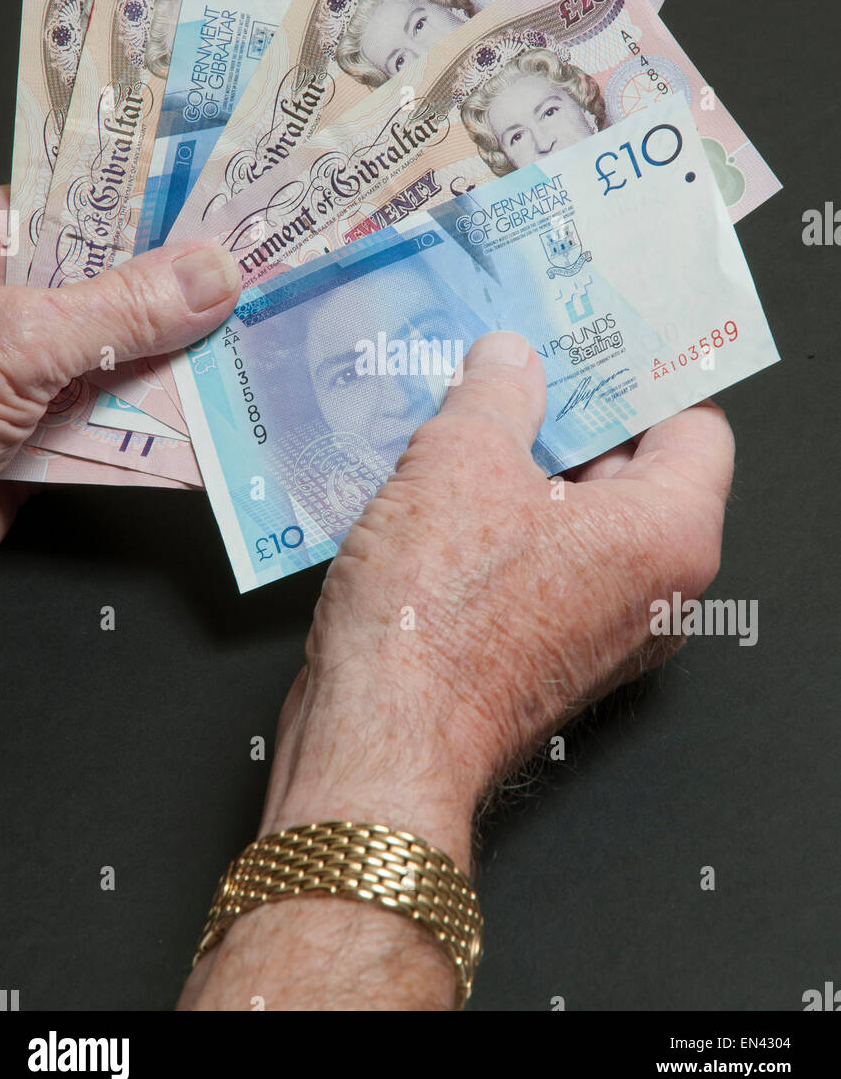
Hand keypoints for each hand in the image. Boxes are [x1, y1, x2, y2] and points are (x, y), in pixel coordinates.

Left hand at [0, 184, 240, 571]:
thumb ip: (116, 310)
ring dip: (181, 364)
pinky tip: (216, 415)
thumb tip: (206, 274)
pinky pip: (116, 427)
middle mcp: (0, 312)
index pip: (78, 207)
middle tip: (259, 275)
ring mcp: (20, 380)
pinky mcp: (39, 445)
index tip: (225, 203)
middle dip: (181, 292)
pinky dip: (164, 431)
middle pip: (108, 286)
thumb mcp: (12, 348)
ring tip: (257, 341)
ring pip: (120, 358)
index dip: (153, 207)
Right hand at [182, 329, 733, 1009]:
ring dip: (524, 465)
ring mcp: (602, 627)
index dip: (642, 373)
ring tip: (464, 415)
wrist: (381, 741)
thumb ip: (496, 393)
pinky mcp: (548, 650)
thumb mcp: (460, 461)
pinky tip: (439, 482)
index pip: (696, 425)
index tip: (597, 338)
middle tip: (516, 361)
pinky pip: (543, 561)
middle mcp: (654, 590)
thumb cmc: (434, 623)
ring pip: (578, 517)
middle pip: (633, 469)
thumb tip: (507, 362)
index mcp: (669, 535)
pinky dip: (503, 519)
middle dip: (568, 412)